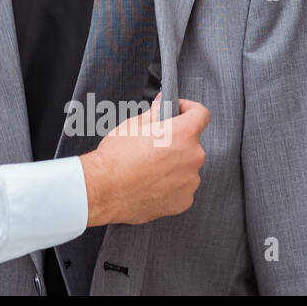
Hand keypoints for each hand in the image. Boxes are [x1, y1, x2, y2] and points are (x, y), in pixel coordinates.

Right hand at [79, 94, 209, 227]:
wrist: (105, 190)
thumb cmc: (116, 156)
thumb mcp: (132, 125)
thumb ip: (154, 113)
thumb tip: (162, 104)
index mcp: (183, 134)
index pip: (201, 114)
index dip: (189, 108)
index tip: (178, 111)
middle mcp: (193, 157)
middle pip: (192, 143)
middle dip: (176, 141)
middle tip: (153, 145)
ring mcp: (190, 181)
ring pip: (186, 167)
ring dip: (174, 164)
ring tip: (148, 168)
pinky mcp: (184, 201)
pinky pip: (182, 187)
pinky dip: (170, 185)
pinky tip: (150, 183)